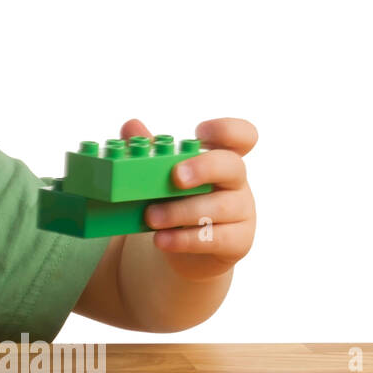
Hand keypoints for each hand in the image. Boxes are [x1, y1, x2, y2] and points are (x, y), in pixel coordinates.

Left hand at [121, 118, 257, 280]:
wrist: (178, 247)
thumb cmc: (171, 201)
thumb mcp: (159, 177)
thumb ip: (148, 151)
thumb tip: (130, 126)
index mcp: (220, 158)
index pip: (242, 136)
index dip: (227, 129)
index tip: (198, 131)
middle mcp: (235, 182)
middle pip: (233, 166)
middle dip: (204, 168)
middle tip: (175, 177)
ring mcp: (241, 212)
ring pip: (219, 207)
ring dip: (181, 211)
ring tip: (150, 217)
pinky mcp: (237, 241)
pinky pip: (216, 239)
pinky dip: (184, 239)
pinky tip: (161, 239)